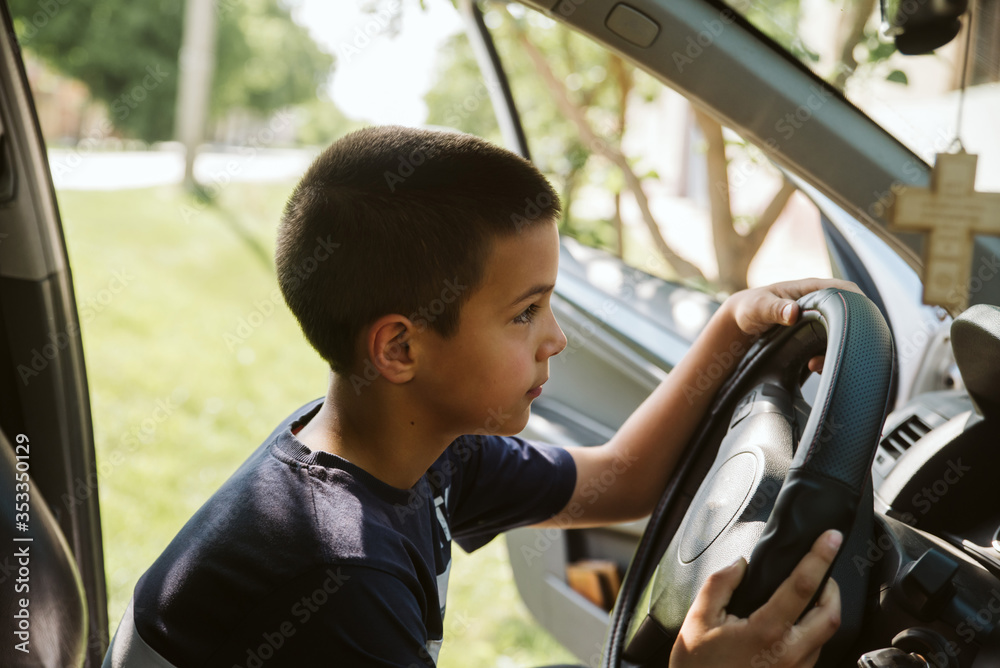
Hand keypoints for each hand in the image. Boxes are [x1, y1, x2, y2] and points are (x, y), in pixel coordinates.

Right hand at [669, 530, 842, 667]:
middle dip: (833, 587)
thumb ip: (719, 585)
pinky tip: (795, 624)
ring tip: (809, 595)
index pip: (802, 586)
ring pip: (826, 635)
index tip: (831, 538)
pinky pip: (815, 652)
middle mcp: (788, 653)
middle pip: (831, 614)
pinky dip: (813, 631)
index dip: (819, 557)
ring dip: (824, 610)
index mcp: (765, 632)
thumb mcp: (698, 620)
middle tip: (823, 570)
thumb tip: (739, 565)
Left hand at [725, 278, 862, 372]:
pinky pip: (827, 346)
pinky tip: (814, 367)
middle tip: (838, 352)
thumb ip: (775, 308)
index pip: (846, 290)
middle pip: (849, 315)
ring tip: (816, 364)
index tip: (863, 323)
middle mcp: (820, 304)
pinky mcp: (813, 337)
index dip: (859, 303)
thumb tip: (793, 312)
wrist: (741, 322)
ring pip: (839, 335)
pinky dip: (825, 357)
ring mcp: (818, 321)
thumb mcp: (759, 306)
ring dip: (834, 350)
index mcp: (812, 289)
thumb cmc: (750, 307)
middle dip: (848, 335)